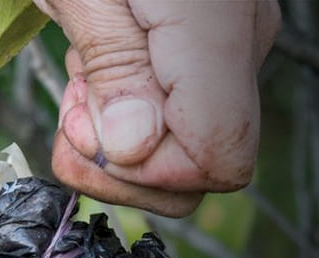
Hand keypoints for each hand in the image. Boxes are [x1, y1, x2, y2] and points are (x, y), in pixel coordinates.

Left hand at [34, 0, 280, 216]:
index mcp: (219, 25)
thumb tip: (134, 151)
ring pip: (191, 145)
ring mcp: (237, 44)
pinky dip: (133, 106)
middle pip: (205, 167)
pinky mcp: (217, 45)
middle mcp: (245, 40)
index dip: (144, 171)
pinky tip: (101, 64)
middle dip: (123, 163)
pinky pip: (185, 111)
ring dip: (119, 134)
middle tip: (72, 110)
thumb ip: (115, 69)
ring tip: (83, 74)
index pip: (217, 159)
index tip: (86, 134)